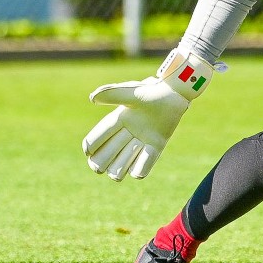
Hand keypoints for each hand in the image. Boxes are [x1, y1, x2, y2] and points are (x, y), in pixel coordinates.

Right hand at [82, 50, 218, 181]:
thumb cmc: (153, 90)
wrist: (175, 94)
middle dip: (103, 159)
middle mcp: (128, 131)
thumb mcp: (132, 93)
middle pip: (110, 151)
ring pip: (125, 160)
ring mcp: (142, 140)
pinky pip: (146, 162)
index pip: (102, 134)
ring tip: (118, 170)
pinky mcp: (156, 145)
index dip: (94, 142)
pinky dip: (142, 167)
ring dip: (120, 166)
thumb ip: (113, 94)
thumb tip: (92, 98)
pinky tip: (138, 172)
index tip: (87, 150)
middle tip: (97, 168)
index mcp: (120, 118)